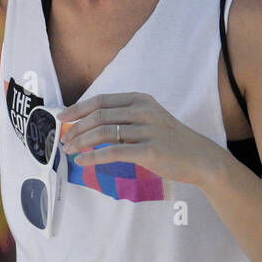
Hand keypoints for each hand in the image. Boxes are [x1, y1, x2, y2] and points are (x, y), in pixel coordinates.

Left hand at [59, 92, 224, 188]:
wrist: (199, 157)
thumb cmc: (170, 140)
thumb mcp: (149, 119)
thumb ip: (124, 117)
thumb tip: (89, 123)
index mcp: (140, 100)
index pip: (101, 100)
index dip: (78, 108)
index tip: (62, 117)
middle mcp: (143, 111)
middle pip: (99, 115)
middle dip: (76, 128)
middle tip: (63, 140)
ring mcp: (148, 130)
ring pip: (104, 132)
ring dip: (81, 142)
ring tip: (69, 151)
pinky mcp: (150, 151)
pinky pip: (114, 152)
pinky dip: (94, 157)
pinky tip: (82, 162)